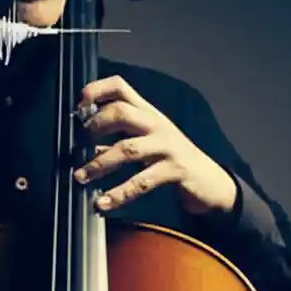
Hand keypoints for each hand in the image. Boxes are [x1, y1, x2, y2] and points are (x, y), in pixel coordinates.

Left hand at [72, 76, 236, 215]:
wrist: (211, 182)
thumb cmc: (171, 160)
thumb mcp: (144, 146)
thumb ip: (114, 143)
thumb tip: (83, 148)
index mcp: (148, 113)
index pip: (120, 87)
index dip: (96, 90)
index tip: (78, 106)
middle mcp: (156, 124)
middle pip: (121, 112)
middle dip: (95, 126)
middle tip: (79, 144)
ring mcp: (167, 146)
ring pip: (127, 148)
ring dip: (99, 164)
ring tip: (80, 177)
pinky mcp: (174, 170)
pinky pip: (141, 182)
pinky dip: (118, 194)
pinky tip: (102, 203)